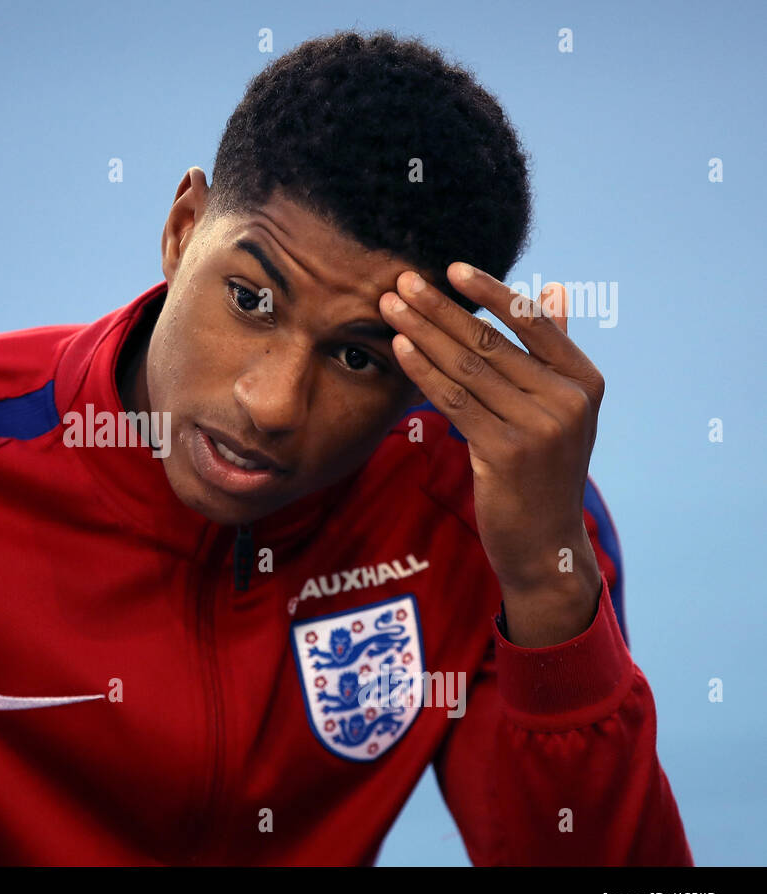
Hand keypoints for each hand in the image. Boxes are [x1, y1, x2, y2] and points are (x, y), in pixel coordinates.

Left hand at [380, 264, 603, 645]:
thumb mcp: (559, 409)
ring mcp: (540, 426)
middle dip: (440, 308)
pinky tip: (399, 348)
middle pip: (490, 341)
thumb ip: (554, 351)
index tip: (451, 268)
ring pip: (467, 368)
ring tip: (390, 307)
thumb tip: (555, 289)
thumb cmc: (543, 470)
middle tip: (401, 282)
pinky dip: (422, 370)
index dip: (490, 292)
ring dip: (422, 333)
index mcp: (584, 381)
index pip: (532, 322)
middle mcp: (568, 400)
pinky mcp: (506, 452)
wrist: (543, 543)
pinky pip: (454, 400)